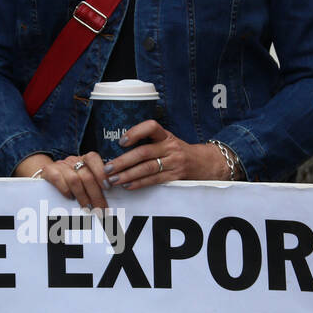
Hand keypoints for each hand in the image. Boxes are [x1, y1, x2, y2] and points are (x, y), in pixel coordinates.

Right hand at [14, 152, 109, 208]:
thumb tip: (109, 199)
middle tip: (102, 210)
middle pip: (86, 175)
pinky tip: (70, 198)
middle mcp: (72, 160)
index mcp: (84, 160)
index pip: (93, 158)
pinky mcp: (48, 171)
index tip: (108, 187)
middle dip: (96, 195)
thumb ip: (95, 184)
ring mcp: (60, 165)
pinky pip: (58, 179)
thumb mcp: (83, 179)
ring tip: (88, 209)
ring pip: (74, 180)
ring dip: (83, 196)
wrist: (45, 176)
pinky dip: (65, 190)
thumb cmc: (69, 181)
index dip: (101, 172)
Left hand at [104, 120, 228, 189]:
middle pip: (144, 152)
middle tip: (107, 168)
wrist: (205, 163)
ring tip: (113, 180)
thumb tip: (118, 148)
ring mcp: (174, 162)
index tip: (121, 141)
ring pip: (147, 168)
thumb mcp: (168, 141)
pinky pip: (154, 180)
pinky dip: (139, 183)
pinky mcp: (176, 177)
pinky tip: (127, 186)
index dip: (135, 132)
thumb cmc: (179, 152)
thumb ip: (149, 142)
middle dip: (123, 161)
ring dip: (128, 175)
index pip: (151, 126)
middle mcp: (170, 147)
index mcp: (166, 135)